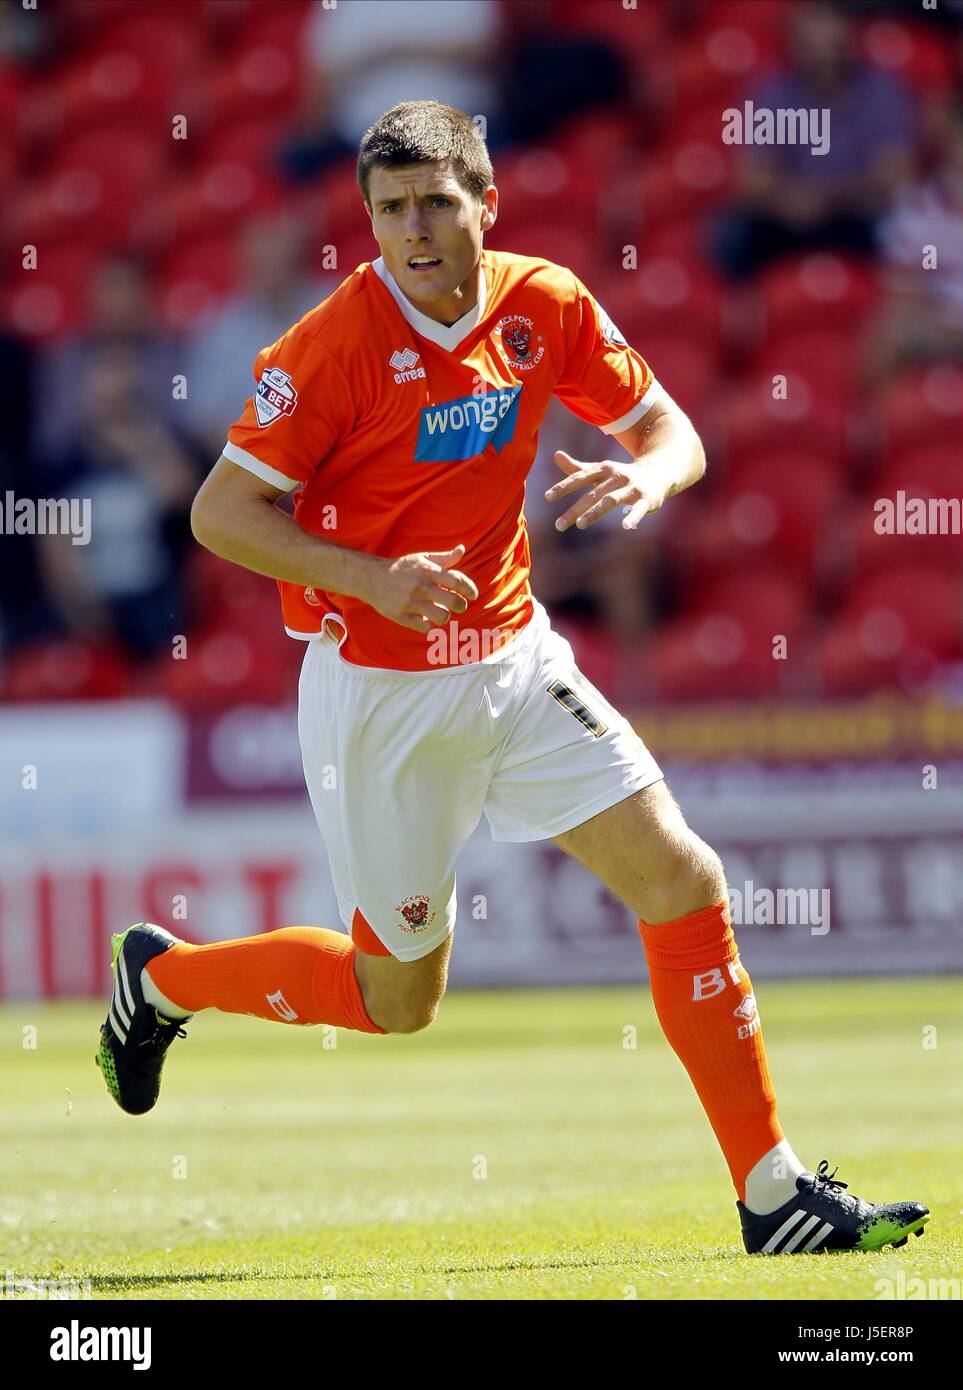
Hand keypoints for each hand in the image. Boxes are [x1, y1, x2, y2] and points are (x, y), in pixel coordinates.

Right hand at [363, 544, 478, 633]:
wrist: (371, 578)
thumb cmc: (402, 568)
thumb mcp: (421, 559)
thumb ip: (444, 558)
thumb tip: (462, 549)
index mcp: (428, 571)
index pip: (458, 581)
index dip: (470, 589)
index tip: (473, 595)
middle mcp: (421, 586)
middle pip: (454, 602)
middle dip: (461, 606)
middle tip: (459, 606)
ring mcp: (411, 602)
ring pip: (442, 617)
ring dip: (445, 616)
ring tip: (441, 613)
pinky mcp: (401, 616)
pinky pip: (425, 628)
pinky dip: (429, 625)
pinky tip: (426, 619)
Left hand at [544, 450, 667, 531]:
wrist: (660, 470)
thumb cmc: (623, 475)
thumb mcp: (601, 470)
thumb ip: (578, 468)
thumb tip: (556, 455)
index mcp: (604, 469)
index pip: (581, 477)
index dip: (564, 486)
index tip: (547, 497)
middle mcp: (617, 476)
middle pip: (593, 494)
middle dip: (575, 509)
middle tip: (559, 525)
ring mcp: (632, 487)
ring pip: (612, 500)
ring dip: (596, 512)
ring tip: (581, 524)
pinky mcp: (648, 498)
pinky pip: (639, 509)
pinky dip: (633, 516)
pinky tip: (625, 526)